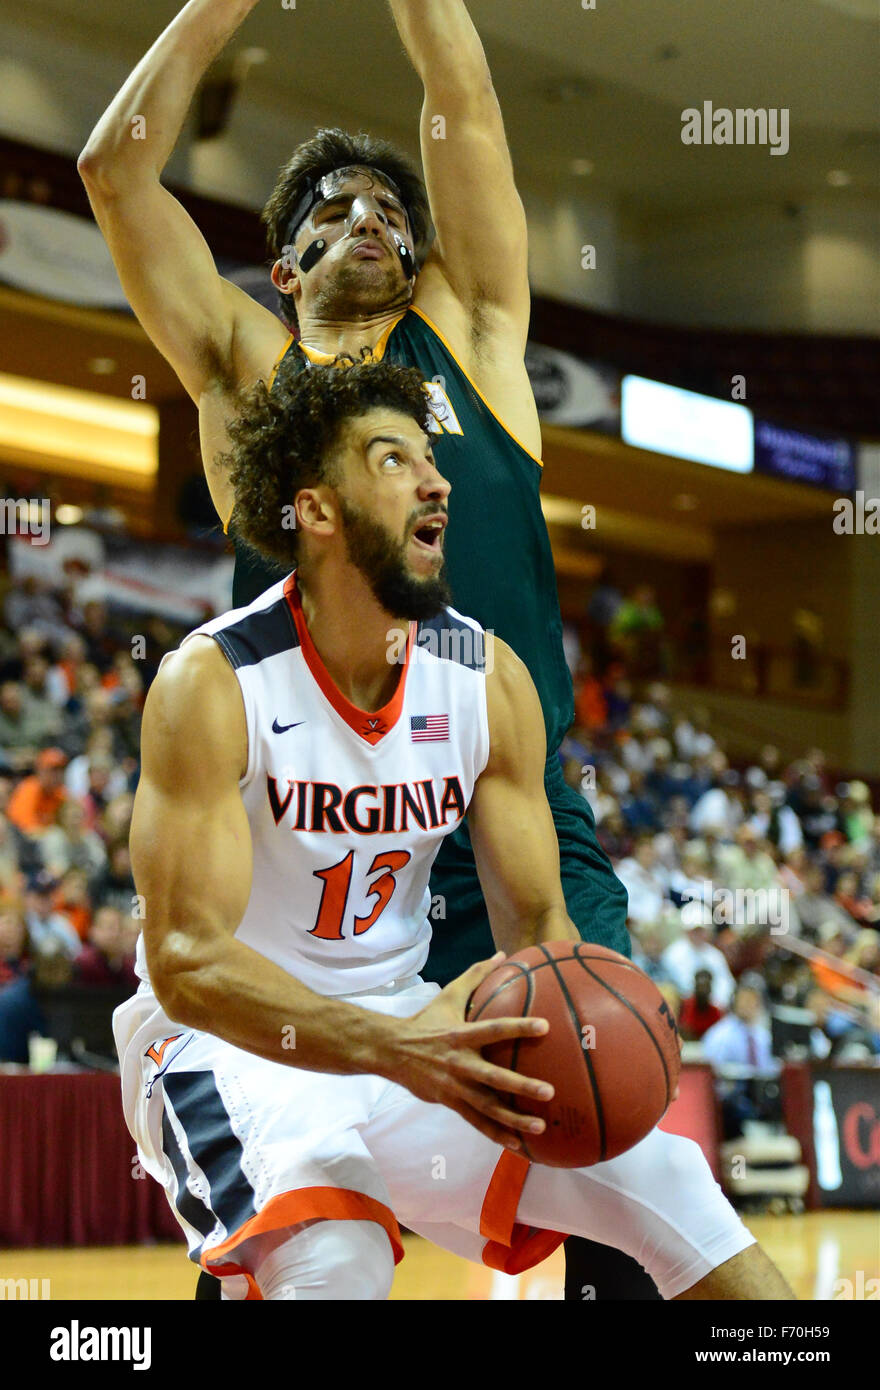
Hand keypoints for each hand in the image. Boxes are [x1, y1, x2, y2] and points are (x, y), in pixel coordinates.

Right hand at [384, 952, 553, 1151]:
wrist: (391, 1051)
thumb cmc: (426, 1021)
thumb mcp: (448, 995)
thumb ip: (476, 976)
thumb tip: (501, 954)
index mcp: (460, 1035)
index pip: (494, 1029)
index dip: (518, 1027)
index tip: (545, 1027)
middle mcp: (459, 1063)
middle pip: (494, 1077)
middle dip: (521, 1086)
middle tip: (549, 1091)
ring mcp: (454, 1087)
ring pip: (487, 1108)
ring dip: (514, 1119)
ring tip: (539, 1127)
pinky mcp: (450, 1103)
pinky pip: (477, 1122)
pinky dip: (497, 1134)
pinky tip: (519, 1145)